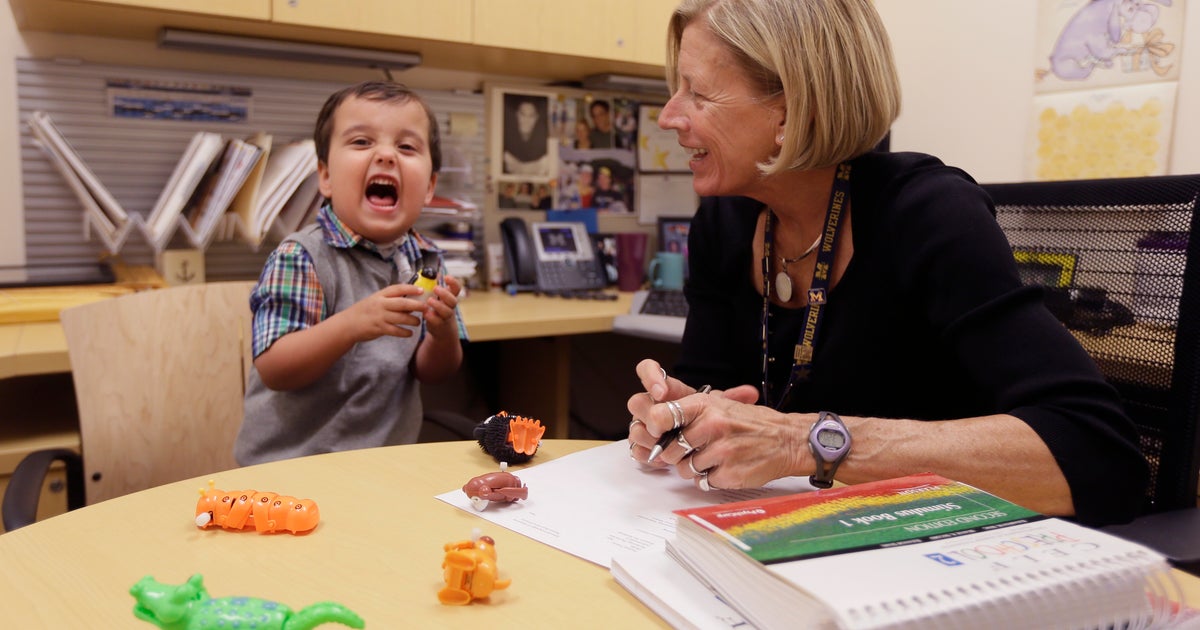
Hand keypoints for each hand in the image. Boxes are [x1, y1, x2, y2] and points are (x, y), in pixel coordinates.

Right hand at [341, 283, 427, 341]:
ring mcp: (380, 317)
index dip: (410, 289)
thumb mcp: (375, 300)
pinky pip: (396, 330)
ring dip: (412, 320)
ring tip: (418, 322)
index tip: (421, 290)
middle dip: (416, 305)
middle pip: (402, 303)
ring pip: (401, 318)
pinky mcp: (379, 328)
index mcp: (380, 295)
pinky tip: (410, 333)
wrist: (348, 324)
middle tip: (426, 307)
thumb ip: (389, 300)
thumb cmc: (364, 312)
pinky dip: (404, 332)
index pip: (397, 289)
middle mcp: (380, 304)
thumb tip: (409, 300)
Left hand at [422, 274, 461, 338]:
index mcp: (450, 297)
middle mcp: (450, 306)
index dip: (453, 282)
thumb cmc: (438, 309)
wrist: (442, 329)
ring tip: (429, 300)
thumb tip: (430, 273)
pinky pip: (438, 321)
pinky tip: (426, 313)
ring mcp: (446, 316)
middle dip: (445, 294)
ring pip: (446, 311)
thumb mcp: (439, 297)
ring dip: (438, 305)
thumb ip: (435, 287)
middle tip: (435, 288)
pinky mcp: (439, 325)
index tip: (446, 277)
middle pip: (453, 300)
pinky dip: (432, 317)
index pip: (456, 288)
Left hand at [626, 359, 802, 489]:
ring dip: (695, 468)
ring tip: (713, 459)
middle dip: (678, 454)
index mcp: (706, 405)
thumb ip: (690, 412)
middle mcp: (713, 425)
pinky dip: (710, 479)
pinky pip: (703, 482)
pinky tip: (724, 468)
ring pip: (686, 469)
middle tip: (692, 451)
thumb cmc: (751, 423)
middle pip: (671, 449)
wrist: (787, 440)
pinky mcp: (730, 473)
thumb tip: (654, 423)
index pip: (662, 415)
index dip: (655, 427)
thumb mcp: (721, 405)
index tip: (657, 433)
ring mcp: (722, 451)